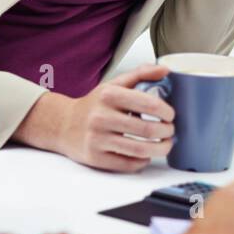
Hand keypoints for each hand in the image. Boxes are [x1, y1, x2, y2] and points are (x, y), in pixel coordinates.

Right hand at [54, 64, 175, 171]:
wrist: (62, 124)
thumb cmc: (94, 104)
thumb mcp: (114, 84)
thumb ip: (141, 74)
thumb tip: (165, 70)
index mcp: (109, 95)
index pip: (149, 104)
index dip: (167, 112)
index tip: (171, 115)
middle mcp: (101, 117)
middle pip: (147, 129)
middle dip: (166, 132)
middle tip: (170, 131)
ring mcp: (97, 139)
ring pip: (139, 150)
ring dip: (160, 149)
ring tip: (165, 145)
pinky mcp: (95, 157)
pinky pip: (127, 164)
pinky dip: (142, 161)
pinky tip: (145, 155)